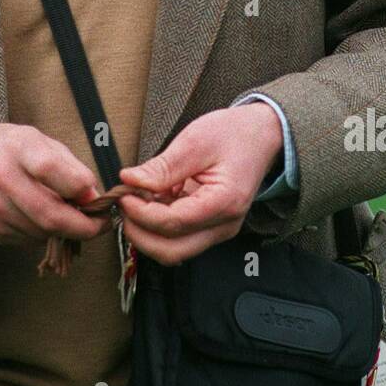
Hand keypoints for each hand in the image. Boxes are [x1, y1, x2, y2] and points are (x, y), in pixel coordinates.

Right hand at [0, 122, 112, 249]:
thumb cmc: (8, 148)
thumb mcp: (39, 141)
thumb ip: (69, 167)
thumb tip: (92, 197)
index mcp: (18, 148)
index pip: (50, 170)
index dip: (80, 187)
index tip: (98, 197)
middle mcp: (1, 178)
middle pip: (49, 214)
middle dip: (83, 226)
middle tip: (100, 225)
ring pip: (43, 233)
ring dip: (66, 232)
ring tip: (73, 218)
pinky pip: (30, 241)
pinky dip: (46, 235)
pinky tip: (47, 220)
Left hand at [114, 103, 283, 265]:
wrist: (262, 135)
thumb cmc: (235, 134)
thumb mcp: (195, 141)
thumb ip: (162, 167)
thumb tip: (130, 181)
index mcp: (224, 203)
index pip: (173, 224)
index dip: (141, 213)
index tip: (123, 195)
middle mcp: (224, 225)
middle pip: (172, 251)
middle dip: (140, 233)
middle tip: (124, 205)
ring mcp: (218, 229)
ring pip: (174, 250)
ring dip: (148, 232)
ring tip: (136, 201)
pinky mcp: (211, 226)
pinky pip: (180, 237)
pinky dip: (159, 225)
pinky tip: (153, 201)